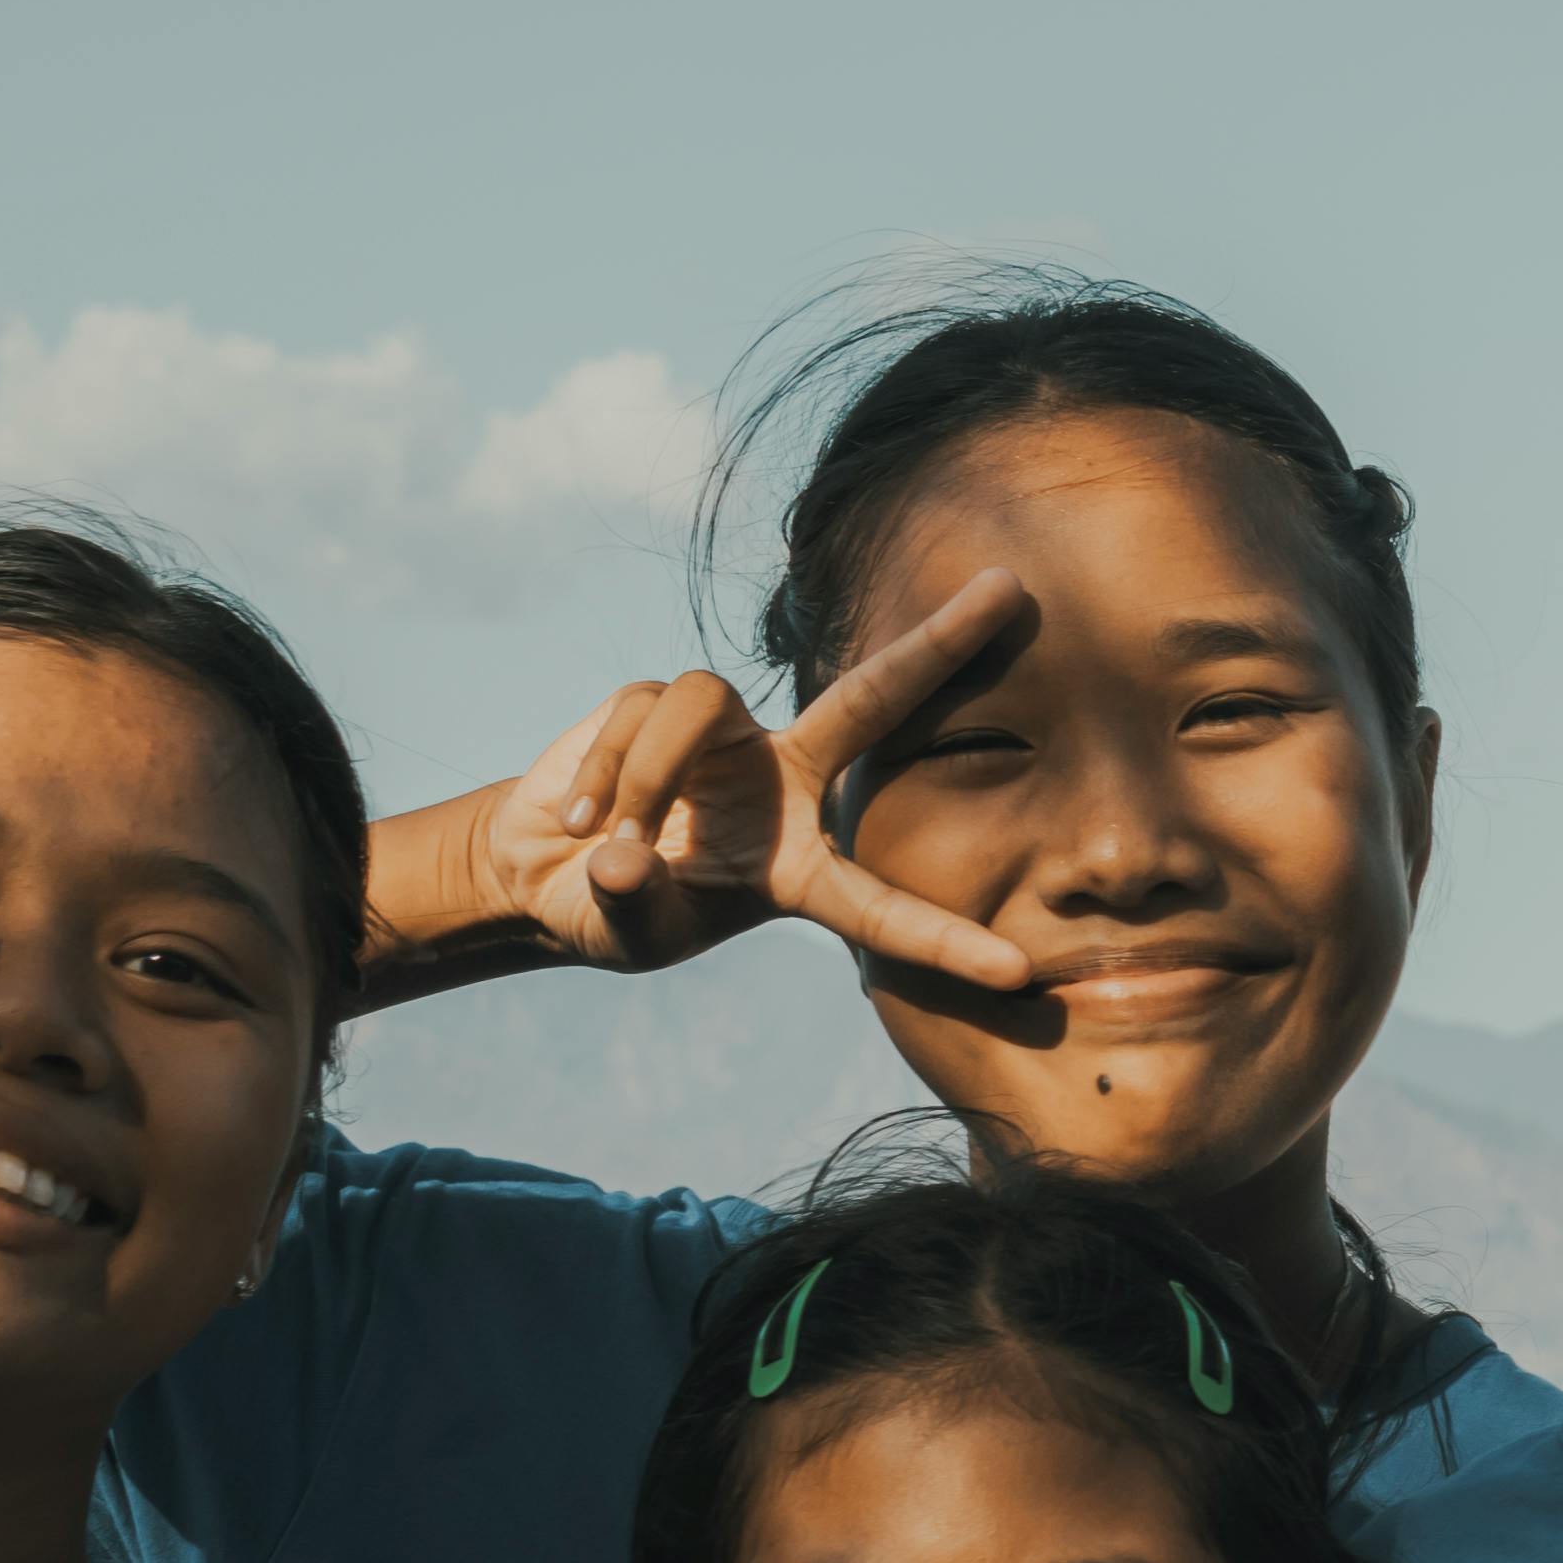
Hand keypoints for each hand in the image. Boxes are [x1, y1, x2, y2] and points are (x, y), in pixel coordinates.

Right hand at [437, 566, 1032, 988]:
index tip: (1018, 973)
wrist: (543, 870)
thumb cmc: (611, 911)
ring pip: (699, 703)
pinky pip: (637, 714)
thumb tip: (624, 859)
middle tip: (1011, 589)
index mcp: (801, 869)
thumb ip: (635, 904)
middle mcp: (785, 785)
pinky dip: (602, 773)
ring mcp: (727, 736)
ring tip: (611, 842)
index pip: (881, 905)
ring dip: (645, 774)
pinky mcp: (659, 703)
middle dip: (940, 645)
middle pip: (872, 700)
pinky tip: (578, 818)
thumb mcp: (632, 930)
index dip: (942, 939)